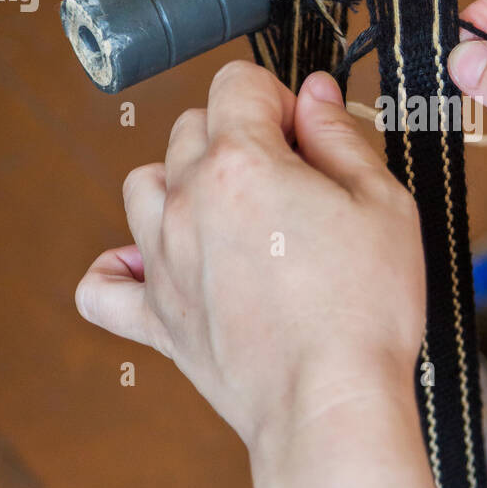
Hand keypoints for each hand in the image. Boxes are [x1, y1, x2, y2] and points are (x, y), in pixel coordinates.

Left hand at [75, 61, 424, 487]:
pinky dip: (120, 269)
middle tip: (291, 180)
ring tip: (232, 214)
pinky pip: (103, 285)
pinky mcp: (156, 320)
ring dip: (181, 183)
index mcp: (241, 164)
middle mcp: (188, 204)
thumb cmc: (364, 310)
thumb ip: (340, 136)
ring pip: (143, 186)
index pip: (237, 84)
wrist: (330, 403)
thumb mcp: (383, 203)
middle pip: (190, 128)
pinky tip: (154, 265)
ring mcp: (163, 263)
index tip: (308, 133)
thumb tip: (314, 93)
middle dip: (239, 135)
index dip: (281, 98)